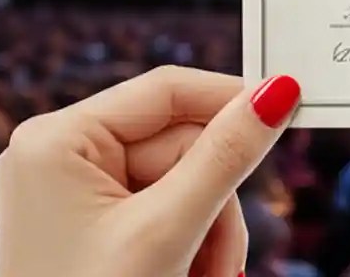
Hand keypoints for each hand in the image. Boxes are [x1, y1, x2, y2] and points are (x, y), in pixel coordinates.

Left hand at [0, 67, 300, 276]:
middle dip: (214, 204)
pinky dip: (188, 243)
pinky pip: (164, 208)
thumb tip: (278, 91)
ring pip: (183, 181)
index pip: (168, 91)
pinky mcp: (92, 220)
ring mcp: (74, 189)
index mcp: (58, 140)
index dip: (232, 99)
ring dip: (208, 231)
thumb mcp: (168, 230)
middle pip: (182, 144)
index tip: (291, 108)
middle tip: (226, 264)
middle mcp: (61, 153)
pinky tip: (188, 276)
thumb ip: (226, 156)